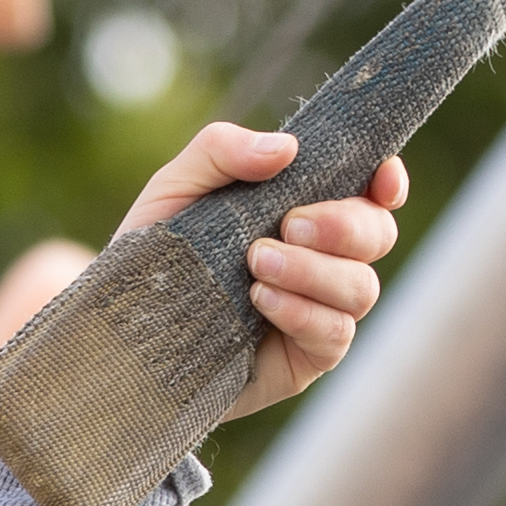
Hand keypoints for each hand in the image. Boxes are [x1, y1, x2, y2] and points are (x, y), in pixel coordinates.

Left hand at [125, 123, 404, 419]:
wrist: (119, 332)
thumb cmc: (153, 254)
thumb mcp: (174, 189)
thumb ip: (221, 151)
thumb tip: (286, 147)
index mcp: (303, 211)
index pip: (371, 193)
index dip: (387, 182)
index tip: (380, 177)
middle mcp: (323, 260)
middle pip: (377, 235)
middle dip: (343, 225)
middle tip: (289, 225)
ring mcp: (319, 310)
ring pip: (362, 287)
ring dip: (314, 271)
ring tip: (256, 264)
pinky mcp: (305, 358)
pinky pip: (335, 333)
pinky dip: (301, 311)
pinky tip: (260, 301)